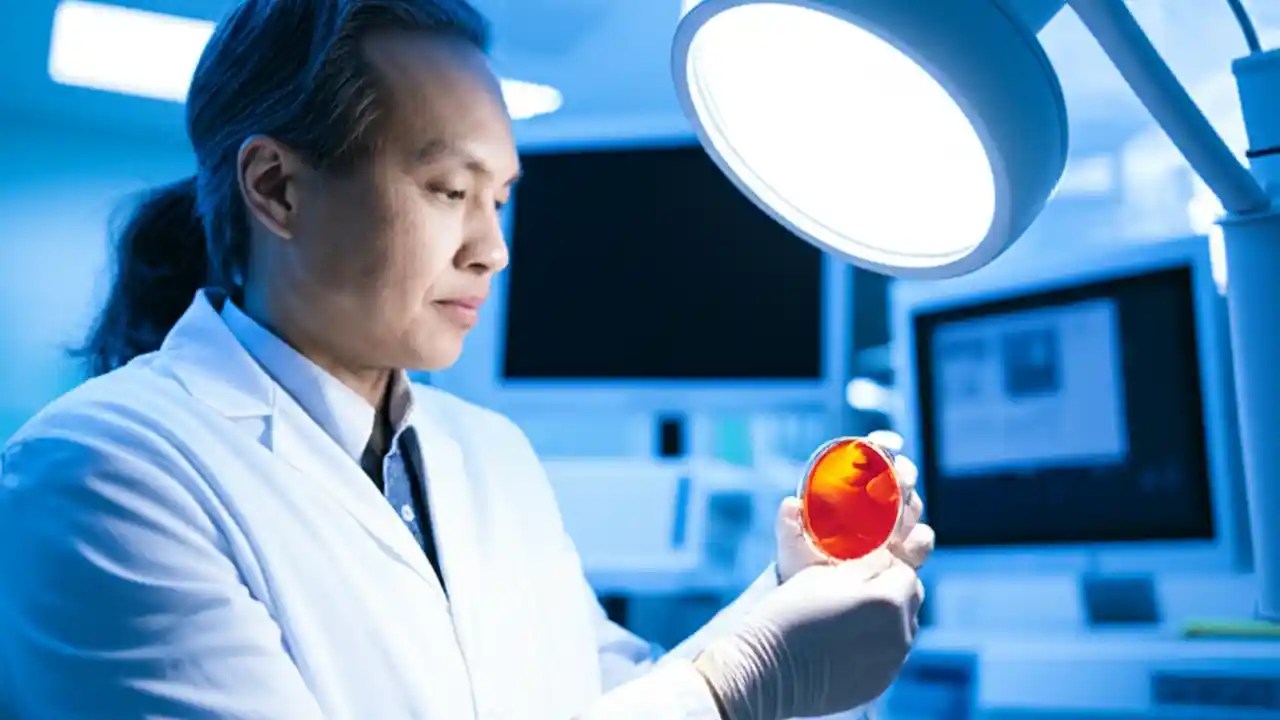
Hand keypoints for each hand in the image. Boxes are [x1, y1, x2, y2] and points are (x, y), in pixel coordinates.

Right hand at [695, 550, 923, 719]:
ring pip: (900, 632)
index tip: (862, 567)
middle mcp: (899, 635)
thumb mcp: (827, 572)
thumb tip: (887, 559)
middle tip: (857, 591)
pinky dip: (874, 647)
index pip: (906, 573)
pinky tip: (844, 643)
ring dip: (884, 621)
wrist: (768, 666)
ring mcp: (891, 664)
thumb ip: (866, 563)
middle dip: (890, 592)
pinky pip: (887, 657)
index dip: (884, 567)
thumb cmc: (792, 610)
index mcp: (890, 601)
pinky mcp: (878, 685)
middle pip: (909, 604)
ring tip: (848, 619)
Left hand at [775, 431, 934, 581]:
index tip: (886, 442)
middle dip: (905, 475)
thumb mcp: (793, 542)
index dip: (884, 448)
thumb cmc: (802, 563)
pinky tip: (901, 549)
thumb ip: (789, 524)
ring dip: (911, 511)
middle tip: (899, 479)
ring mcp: (894, 535)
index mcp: (855, 496)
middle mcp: (879, 510)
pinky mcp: (905, 560)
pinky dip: (916, 543)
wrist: (813, 600)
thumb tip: (791, 504)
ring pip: (915, 512)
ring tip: (895, 518)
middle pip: (903, 482)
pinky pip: (920, 544)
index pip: (875, 463)